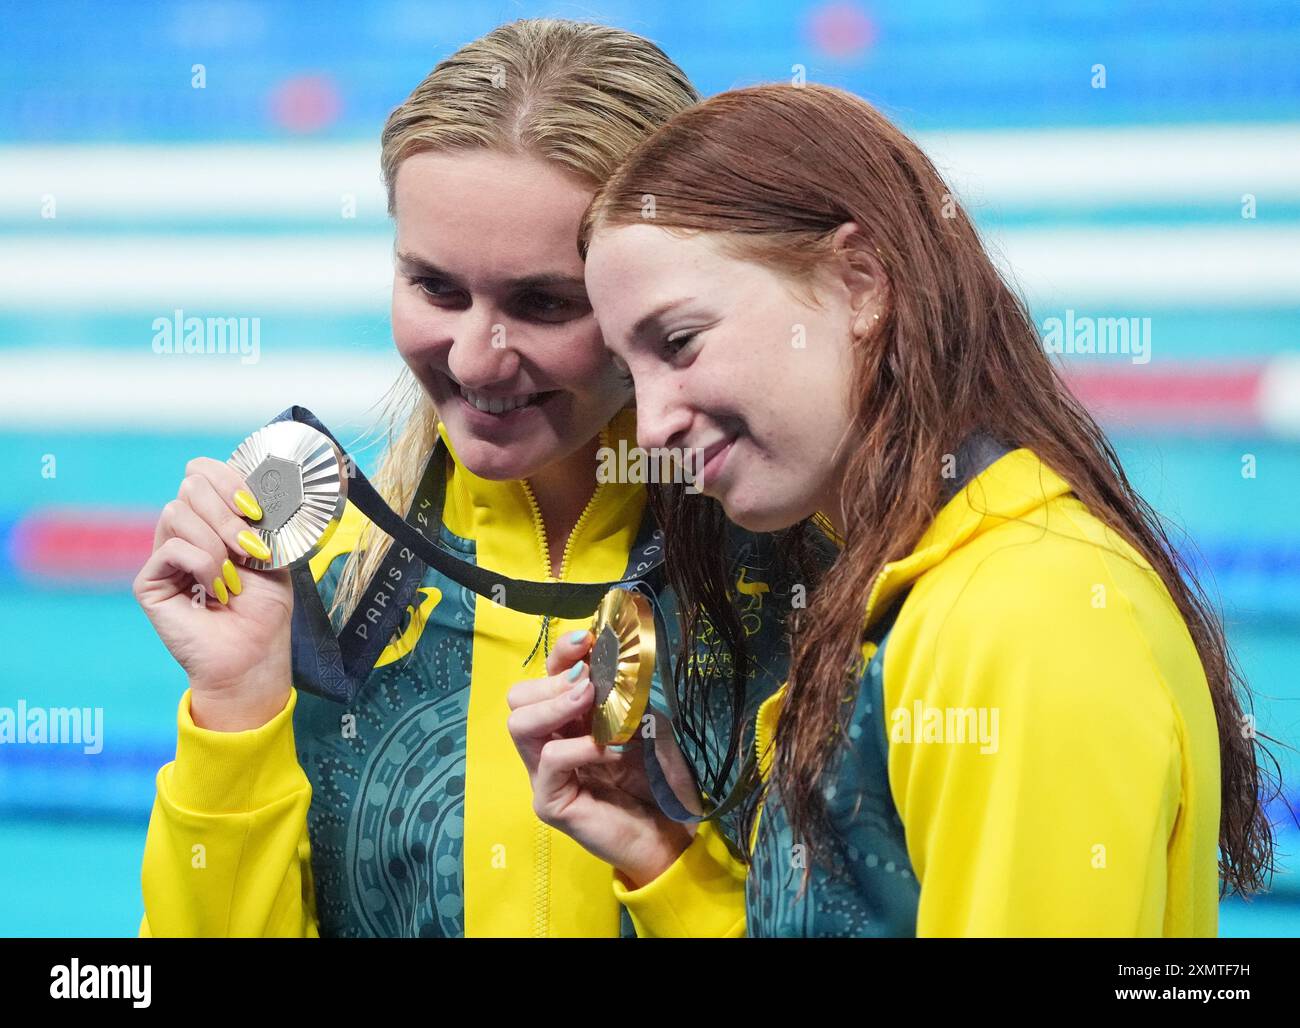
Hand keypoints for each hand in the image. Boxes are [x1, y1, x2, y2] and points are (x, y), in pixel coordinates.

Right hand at [133, 457, 293, 730]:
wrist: (253, 655)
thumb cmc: (265, 610)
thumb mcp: (272, 553)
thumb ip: (256, 517)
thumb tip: (251, 486)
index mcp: (213, 520)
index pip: (203, 472)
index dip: (228, 478)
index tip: (257, 508)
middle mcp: (185, 532)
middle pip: (190, 485)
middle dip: (227, 512)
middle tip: (250, 548)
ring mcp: (165, 555)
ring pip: (177, 511)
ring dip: (217, 542)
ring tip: (236, 577)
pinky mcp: (150, 580)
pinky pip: (173, 547)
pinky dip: (204, 565)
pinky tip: (218, 590)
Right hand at [507, 630, 700, 887]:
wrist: (671, 830)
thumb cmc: (658, 776)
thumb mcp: (646, 721)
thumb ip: (623, 694)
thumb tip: (607, 661)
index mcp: (567, 718)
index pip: (544, 677)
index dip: (561, 654)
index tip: (587, 639)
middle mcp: (549, 741)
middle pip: (519, 697)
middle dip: (554, 681)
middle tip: (590, 683)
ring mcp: (543, 772)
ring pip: (519, 724)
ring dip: (557, 705)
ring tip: (591, 700)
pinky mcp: (549, 800)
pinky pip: (550, 760)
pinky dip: (581, 746)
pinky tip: (611, 748)